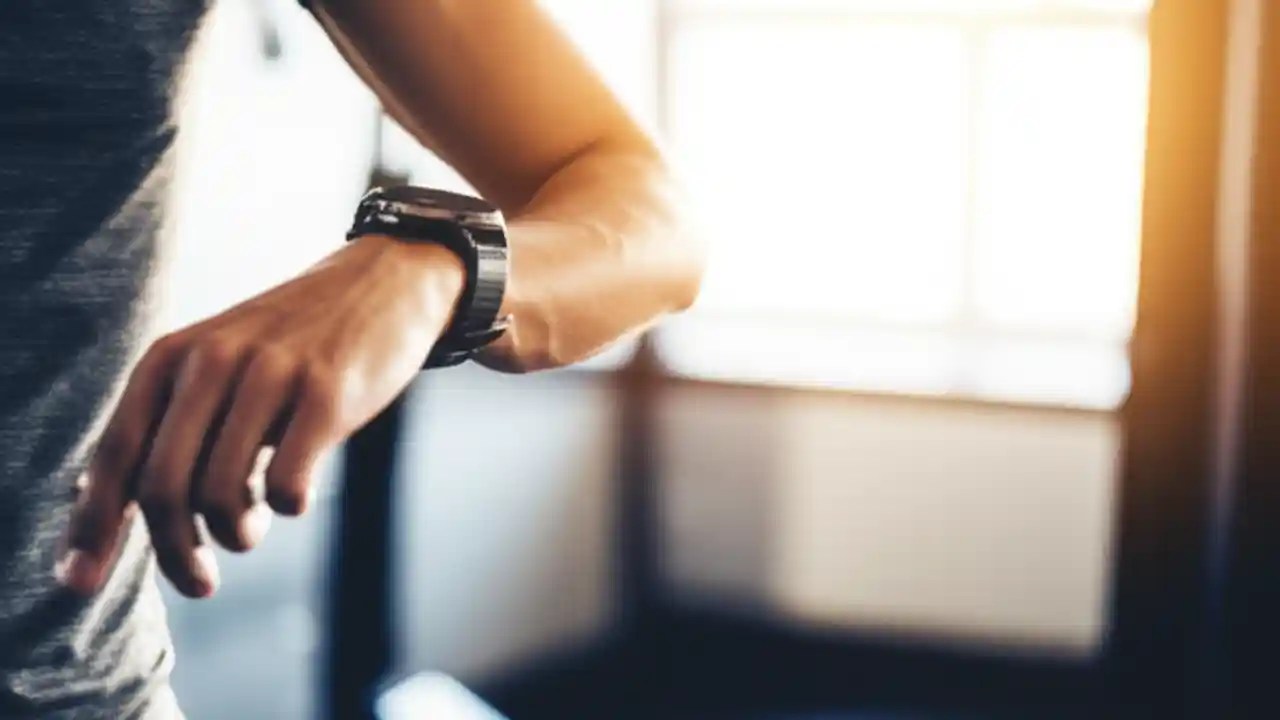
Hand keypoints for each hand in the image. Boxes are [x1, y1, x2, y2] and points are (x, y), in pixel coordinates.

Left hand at [57, 236, 463, 597]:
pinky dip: (287, 507)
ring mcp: (272, 374)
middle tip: (199, 581)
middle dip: (174, 552)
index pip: (116, 455)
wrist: (382, 283)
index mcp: (172, 355)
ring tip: (251, 528)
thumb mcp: (216, 361)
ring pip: (221, 494)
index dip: (91, 527)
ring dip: (234, 534)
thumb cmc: (293, 341)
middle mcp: (214, 360)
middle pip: (163, 488)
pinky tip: (295, 493)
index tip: (81, 582)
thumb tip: (96, 500)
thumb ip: (167, 419)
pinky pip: (288, 485)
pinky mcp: (328, 393)